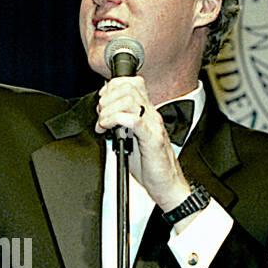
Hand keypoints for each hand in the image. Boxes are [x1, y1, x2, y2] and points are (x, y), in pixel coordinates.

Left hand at [95, 76, 191, 211]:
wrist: (166, 184)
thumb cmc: (150, 165)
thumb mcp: (130, 139)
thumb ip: (120, 125)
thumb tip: (102, 116)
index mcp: (147, 113)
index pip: (132, 83)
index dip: (113, 87)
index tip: (102, 100)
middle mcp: (151, 115)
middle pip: (128, 87)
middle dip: (108, 98)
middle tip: (101, 115)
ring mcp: (153, 125)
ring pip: (129, 100)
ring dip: (109, 110)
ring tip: (103, 123)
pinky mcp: (152, 139)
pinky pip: (134, 120)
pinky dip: (116, 120)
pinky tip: (108, 128)